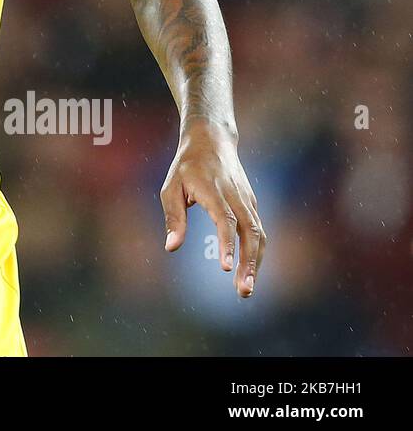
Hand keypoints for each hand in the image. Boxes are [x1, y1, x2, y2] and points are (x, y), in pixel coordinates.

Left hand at [160, 118, 265, 297]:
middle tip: (244, 290)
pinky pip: (258, 231)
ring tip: (246, 288)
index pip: (225, 220)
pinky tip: (249, 271)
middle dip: (249, 263)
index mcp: (214, 190)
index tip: (225, 266)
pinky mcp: (251, 204)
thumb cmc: (186, 166)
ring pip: (258, 234)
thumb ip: (173, 217)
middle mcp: (236, 196)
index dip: (227, 243)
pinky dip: (257, 252)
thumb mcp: (171, 187)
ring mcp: (247, 200)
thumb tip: (171, 247)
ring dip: (255, 262)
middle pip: (250, 231)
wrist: (212, 140)